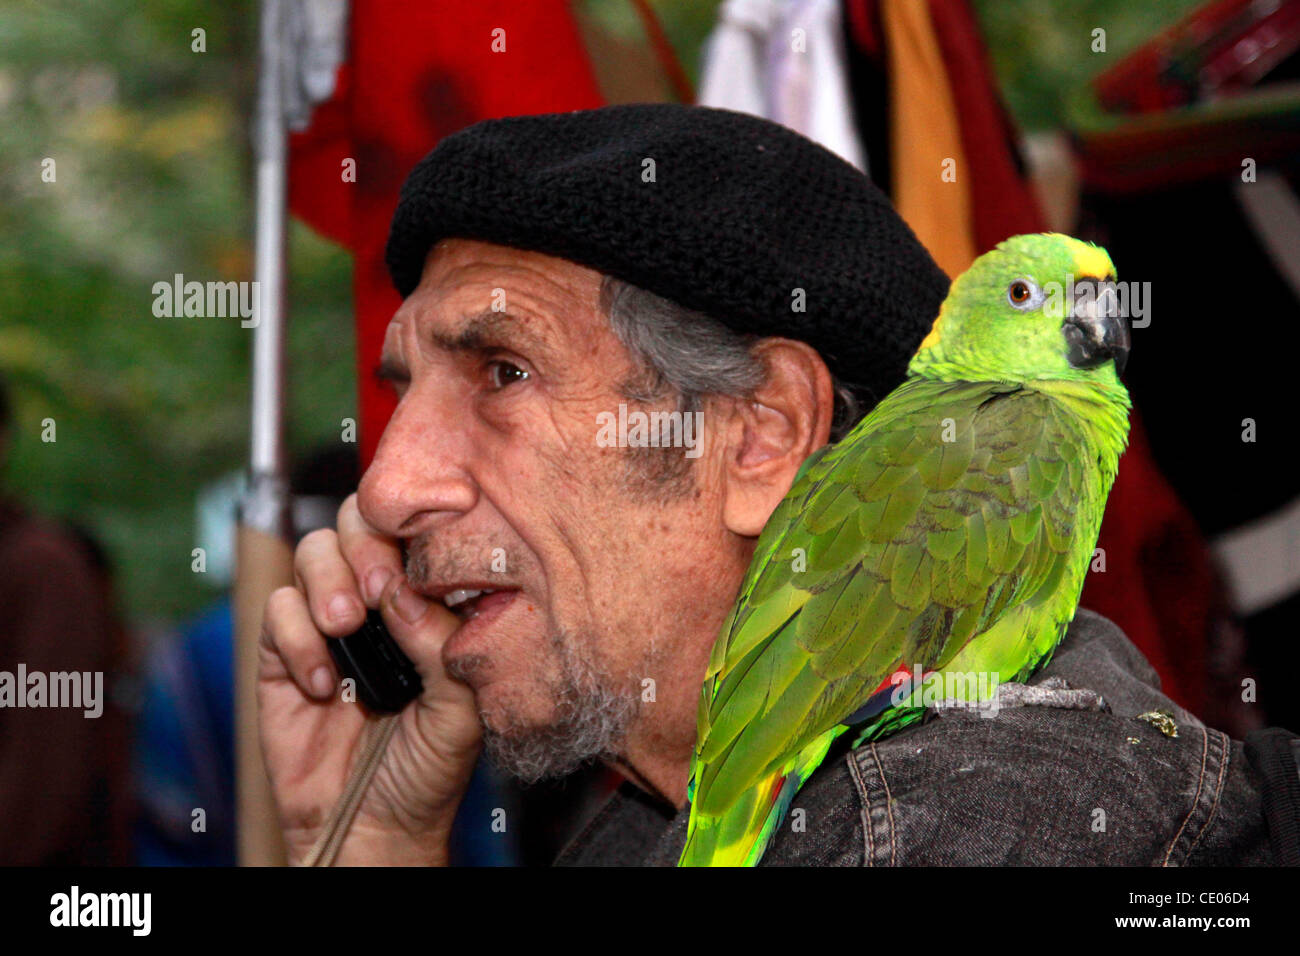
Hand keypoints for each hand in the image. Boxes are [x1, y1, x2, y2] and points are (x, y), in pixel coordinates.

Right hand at [258, 494, 481, 864]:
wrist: (373, 827)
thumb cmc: (426, 769)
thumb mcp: (459, 710)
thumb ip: (441, 645)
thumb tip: (406, 594)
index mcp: (427, 603)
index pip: (417, 532)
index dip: (412, 531)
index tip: (415, 567)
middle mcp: (377, 600)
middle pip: (358, 522)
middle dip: (365, 544)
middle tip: (376, 590)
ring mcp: (328, 622)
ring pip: (314, 551)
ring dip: (328, 581)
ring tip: (344, 627)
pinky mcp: (283, 652)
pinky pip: (277, 610)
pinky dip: (296, 638)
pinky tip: (322, 685)